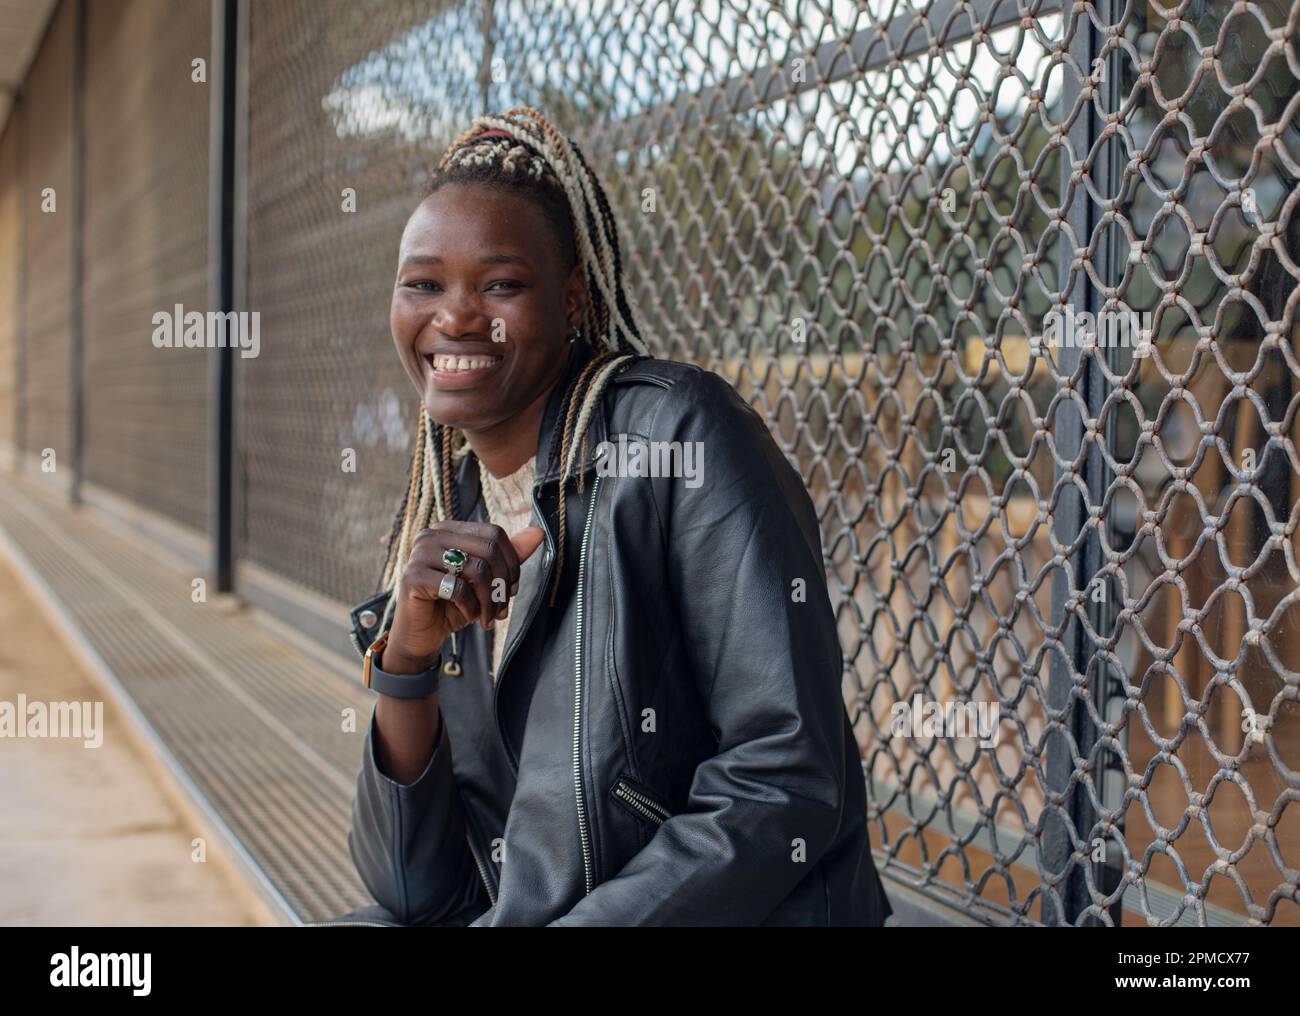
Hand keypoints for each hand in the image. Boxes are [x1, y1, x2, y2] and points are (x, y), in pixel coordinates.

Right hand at [384, 522, 545, 670]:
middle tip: (502, 610)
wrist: (421, 634)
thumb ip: (509, 556)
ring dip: (489, 600)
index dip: (511, 562)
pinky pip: (457, 588)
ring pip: (476, 569)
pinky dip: (471, 607)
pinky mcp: (413, 576)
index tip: (512, 590)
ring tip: (488, 618)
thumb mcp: (485, 580)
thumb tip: (538, 532)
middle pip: (488, 550)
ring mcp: (419, 554)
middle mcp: (432, 535)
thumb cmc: (452, 604)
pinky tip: (470, 617)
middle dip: (502, 585)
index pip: (494, 533)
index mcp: (449, 530)